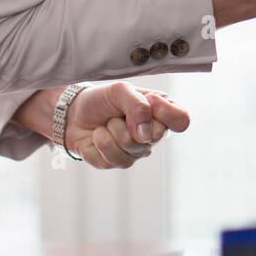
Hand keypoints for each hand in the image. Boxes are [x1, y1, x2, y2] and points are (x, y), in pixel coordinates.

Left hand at [64, 82, 189, 168]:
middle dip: (129, 120)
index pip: (182, 120)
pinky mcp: (118, 163)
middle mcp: (153, 134)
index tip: (149, 100)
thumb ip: (137, 106)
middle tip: (119, 113)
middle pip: (154, 136)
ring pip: (131, 146)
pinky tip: (98, 136)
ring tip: (107, 123)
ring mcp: (137, 152)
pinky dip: (99, 142)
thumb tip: (144, 135)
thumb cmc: (102, 99)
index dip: (165, 112)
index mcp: (161, 113)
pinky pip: (112, 158)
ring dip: (111, 130)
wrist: (74, 114)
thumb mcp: (120, 91)